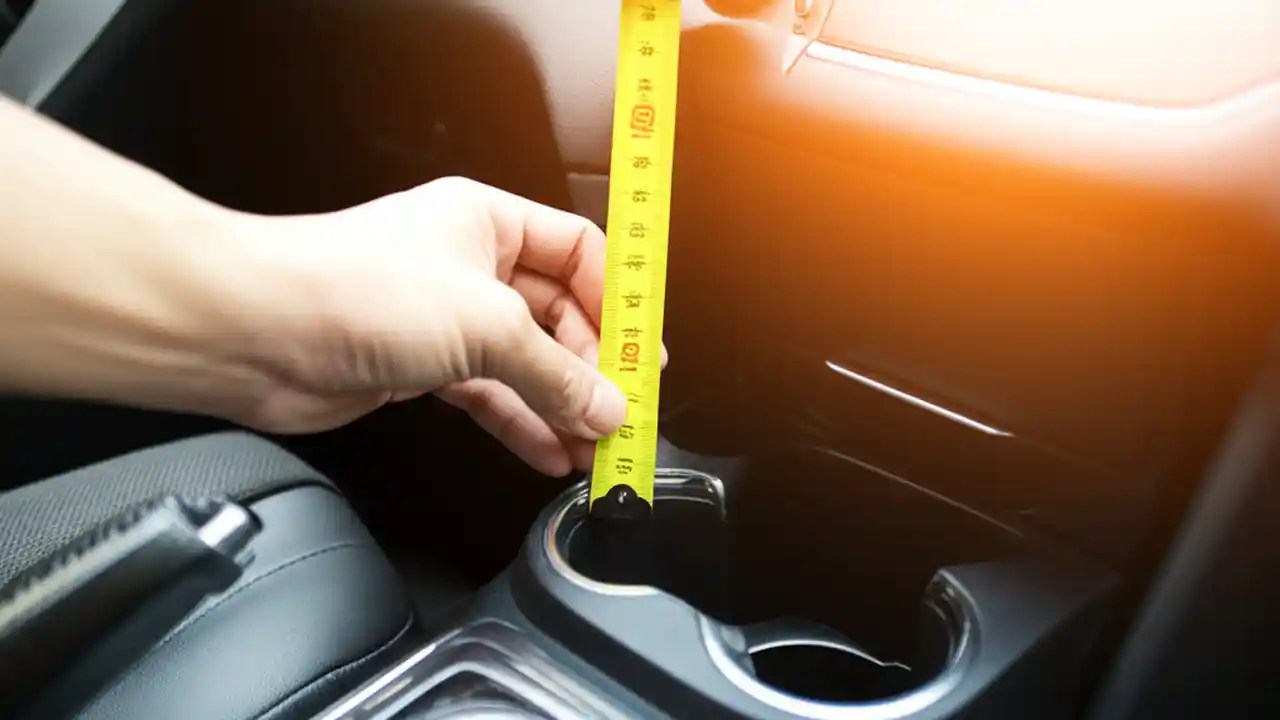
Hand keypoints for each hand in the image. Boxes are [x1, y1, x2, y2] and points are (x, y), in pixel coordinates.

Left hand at [235, 177, 658, 475]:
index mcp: (488, 222)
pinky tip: (550, 452)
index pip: (580, 254)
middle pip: (558, 316)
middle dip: (591, 368)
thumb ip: (554, 371)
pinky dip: (521, 423)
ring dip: (561, 405)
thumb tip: (606, 404)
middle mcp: (470, 265)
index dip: (618, 301)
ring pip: (525, 363)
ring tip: (595, 446)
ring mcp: (446, 318)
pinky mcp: (421, 367)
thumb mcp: (482, 323)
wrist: (257, 332)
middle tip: (620, 412)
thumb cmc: (348, 288)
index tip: (642, 351)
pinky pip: (490, 395)